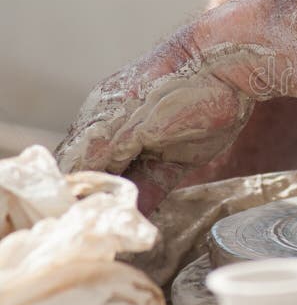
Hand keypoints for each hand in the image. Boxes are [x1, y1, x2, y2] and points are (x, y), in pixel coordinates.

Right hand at [55, 18, 273, 214]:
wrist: (225, 67)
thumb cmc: (171, 86)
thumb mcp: (128, 121)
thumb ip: (99, 151)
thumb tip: (72, 181)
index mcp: (97, 120)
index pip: (71, 164)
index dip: (66, 191)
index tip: (64, 221)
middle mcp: (118, 135)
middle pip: (97, 177)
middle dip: (91, 204)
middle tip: (88, 235)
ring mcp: (147, 146)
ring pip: (125, 186)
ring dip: (119, 209)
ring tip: (110, 237)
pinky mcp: (175, 158)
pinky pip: (153, 187)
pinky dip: (145, 207)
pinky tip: (138, 228)